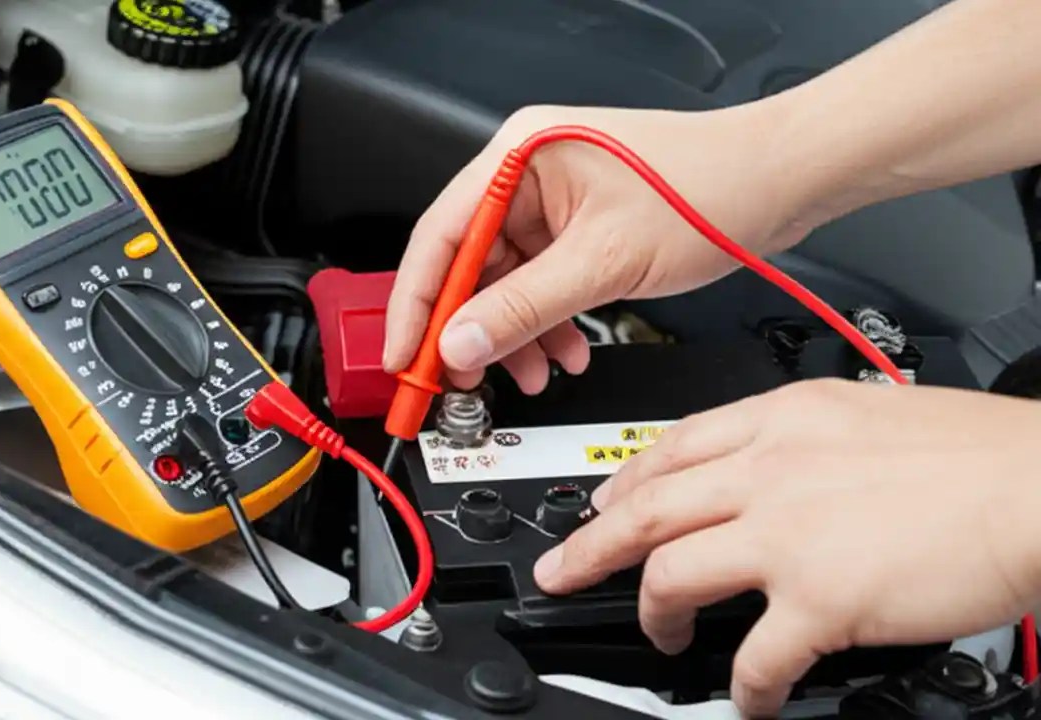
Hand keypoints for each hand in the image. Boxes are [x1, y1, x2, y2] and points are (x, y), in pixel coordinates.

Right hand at [383, 103, 815, 392]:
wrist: (778, 183)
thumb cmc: (708, 187)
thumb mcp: (603, 261)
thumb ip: (523, 308)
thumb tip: (461, 343)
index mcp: (518, 156)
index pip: (441, 237)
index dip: (416, 304)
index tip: (405, 357)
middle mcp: (526, 173)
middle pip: (469, 265)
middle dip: (472, 330)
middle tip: (461, 380)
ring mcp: (552, 200)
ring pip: (506, 284)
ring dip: (516, 335)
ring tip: (531, 373)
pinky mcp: (576, 226)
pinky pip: (540, 284)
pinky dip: (547, 323)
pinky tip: (564, 351)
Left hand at [533, 380, 1040, 716]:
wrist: (1036, 485)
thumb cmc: (976, 453)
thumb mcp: (866, 412)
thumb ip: (805, 441)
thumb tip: (774, 466)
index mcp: (780, 420)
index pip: (672, 449)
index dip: (624, 483)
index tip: (603, 503)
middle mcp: (769, 470)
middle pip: (645, 509)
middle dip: (589, 547)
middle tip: (562, 571)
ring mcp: (786, 534)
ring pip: (671, 574)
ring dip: (654, 613)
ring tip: (659, 634)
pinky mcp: (820, 598)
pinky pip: (753, 655)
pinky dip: (744, 686)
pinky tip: (750, 699)